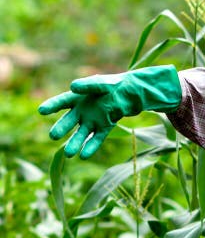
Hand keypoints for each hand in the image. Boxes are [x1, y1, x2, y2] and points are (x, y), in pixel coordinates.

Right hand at [38, 65, 181, 157]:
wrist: (130, 93)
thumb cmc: (113, 85)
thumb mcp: (102, 83)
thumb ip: (89, 84)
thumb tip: (73, 87)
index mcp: (78, 98)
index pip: (62, 102)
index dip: (52, 106)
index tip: (42, 110)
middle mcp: (82, 111)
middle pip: (69, 121)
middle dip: (61, 128)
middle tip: (53, 136)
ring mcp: (92, 121)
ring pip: (81, 133)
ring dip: (75, 143)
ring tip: (69, 154)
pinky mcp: (104, 128)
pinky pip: (96, 138)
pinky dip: (91, 146)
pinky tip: (84, 155)